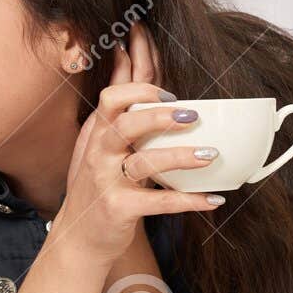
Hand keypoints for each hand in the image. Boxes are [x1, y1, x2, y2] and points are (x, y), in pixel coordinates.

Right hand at [52, 24, 222, 264]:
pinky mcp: (118, 209)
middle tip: (191, 116)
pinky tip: (212, 200)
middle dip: (158, 115)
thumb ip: (115, 107)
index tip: (170, 90)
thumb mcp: (97, 143)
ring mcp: (106, 181)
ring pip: (142, 163)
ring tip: (210, 155)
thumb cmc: (97, 183)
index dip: (140, 85)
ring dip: (179, 157)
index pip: (111, 97)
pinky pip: (157, 203)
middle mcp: (98, 153)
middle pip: (124, 123)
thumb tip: (126, 56)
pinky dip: (188, 201)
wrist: (80, 236)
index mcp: (97, 133)